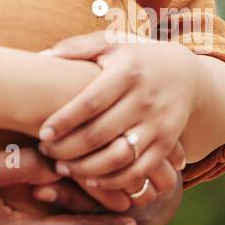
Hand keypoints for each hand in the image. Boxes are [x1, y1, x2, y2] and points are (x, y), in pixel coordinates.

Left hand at [36, 29, 198, 203]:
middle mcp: (145, 100)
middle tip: (46, 151)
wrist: (186, 73)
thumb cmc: (135, 57)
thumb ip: (75, 48)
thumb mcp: (110, 43)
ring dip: (87, 169)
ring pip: (119, 158)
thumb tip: (39, 58)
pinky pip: (139, 171)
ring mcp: (158, 124)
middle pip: (101, 134)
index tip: (42, 133)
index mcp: (127, 72)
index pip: (90, 103)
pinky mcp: (167, 144)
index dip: (64, 121)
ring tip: (63, 167)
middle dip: (68, 148)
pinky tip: (90, 180)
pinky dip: (114, 182)